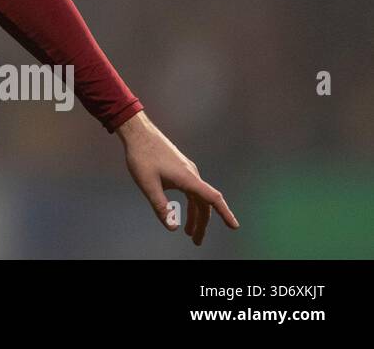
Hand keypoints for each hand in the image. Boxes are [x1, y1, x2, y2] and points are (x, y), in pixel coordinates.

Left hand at [116, 110, 239, 245]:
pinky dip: (189, 204)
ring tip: (189, 233)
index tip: (235, 226)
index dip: (225, 213)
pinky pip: (190, 190)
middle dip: (202, 224)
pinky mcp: (180, 168)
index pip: (212, 199)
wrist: (138, 132)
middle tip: (196, 241)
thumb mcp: (148, 184)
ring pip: (196, 197)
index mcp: (188, 178)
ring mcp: (187, 171)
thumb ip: (160, 206)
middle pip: (204, 203)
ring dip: (195, 215)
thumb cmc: (141, 156)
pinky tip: (181, 212)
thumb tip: (172, 227)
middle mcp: (192, 174)